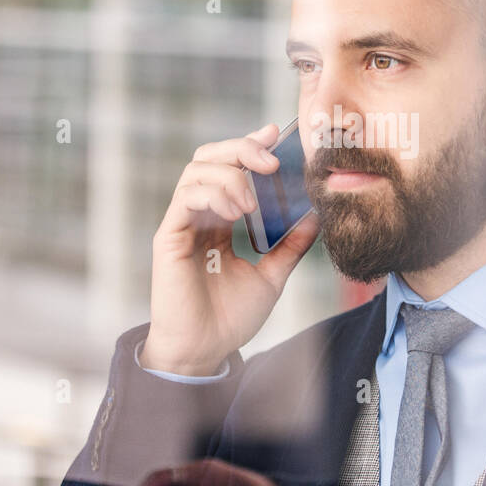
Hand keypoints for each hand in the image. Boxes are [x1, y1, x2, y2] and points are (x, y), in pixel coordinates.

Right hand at [143, 122, 319, 374]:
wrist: (205, 351)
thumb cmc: (231, 318)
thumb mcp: (273, 276)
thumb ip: (291, 246)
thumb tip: (316, 216)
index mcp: (220, 219)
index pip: (231, 167)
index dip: (250, 144)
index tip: (276, 133)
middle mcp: (199, 215)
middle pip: (210, 157)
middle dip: (241, 148)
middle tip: (270, 160)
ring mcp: (182, 223)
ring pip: (197, 170)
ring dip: (230, 175)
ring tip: (253, 203)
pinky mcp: (169, 236)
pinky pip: (185, 197)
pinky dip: (213, 193)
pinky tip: (236, 212)